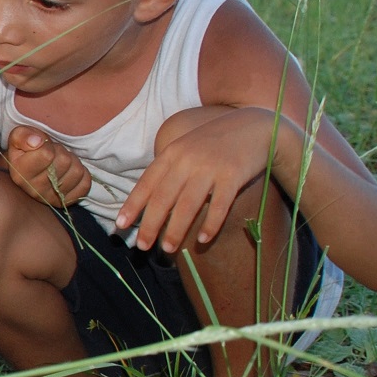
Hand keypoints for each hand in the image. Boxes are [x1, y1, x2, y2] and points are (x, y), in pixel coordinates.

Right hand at [4, 126, 90, 206]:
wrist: (27, 168)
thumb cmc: (25, 149)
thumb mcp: (19, 136)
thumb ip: (23, 136)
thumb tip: (36, 142)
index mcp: (20, 173)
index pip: (46, 154)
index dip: (48, 144)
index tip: (42, 145)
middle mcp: (34, 190)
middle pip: (64, 161)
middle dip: (61, 151)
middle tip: (53, 153)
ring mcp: (50, 198)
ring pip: (77, 171)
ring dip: (72, 161)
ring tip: (61, 161)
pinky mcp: (65, 202)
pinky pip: (85, 184)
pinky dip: (82, 174)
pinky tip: (69, 171)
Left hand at [117, 108, 288, 251]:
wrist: (255, 128)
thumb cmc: (215, 143)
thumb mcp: (186, 148)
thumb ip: (169, 170)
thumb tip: (149, 201)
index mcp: (172, 153)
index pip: (146, 183)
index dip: (133, 205)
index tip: (121, 225)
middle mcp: (187, 160)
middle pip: (163, 198)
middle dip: (150, 224)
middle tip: (142, 247)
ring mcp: (210, 168)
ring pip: (188, 205)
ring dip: (176, 230)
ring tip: (168, 249)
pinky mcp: (233, 175)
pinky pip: (219, 205)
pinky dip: (210, 224)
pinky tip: (203, 240)